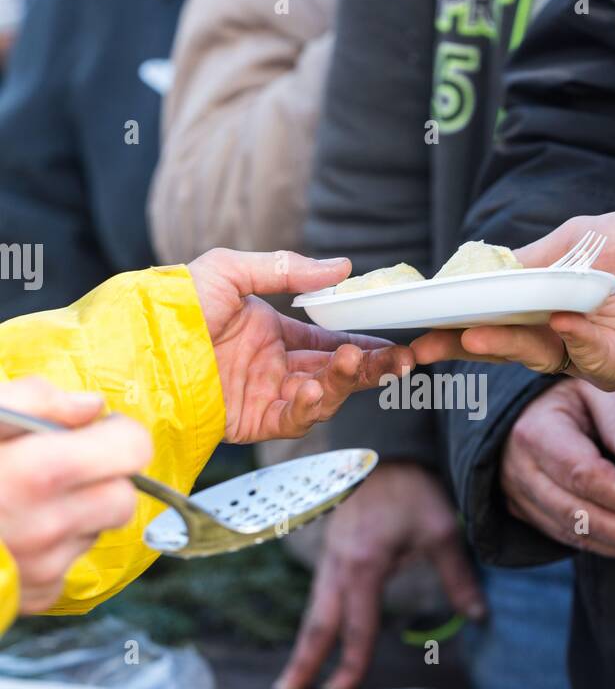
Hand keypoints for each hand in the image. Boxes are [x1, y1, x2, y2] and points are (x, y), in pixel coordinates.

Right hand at [0, 378, 151, 613]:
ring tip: (28, 499)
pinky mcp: (36, 594)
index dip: (116, 433)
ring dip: (78, 512)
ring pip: (98, 530)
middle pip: (123, 496)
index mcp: (37, 473)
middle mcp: (48, 527)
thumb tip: (90, 406)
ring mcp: (43, 567)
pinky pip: (70, 563)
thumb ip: (32, 400)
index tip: (92, 431)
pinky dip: (55, 546)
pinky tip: (17, 532)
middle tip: (64, 466)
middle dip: (103, 477)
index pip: (131, 449)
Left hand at [188, 248, 414, 442]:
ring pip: (323, 395)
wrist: (140, 345)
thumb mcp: (229, 271)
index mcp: (272, 332)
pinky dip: (311, 406)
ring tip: (356, 363)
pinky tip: (316, 388)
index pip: (329, 339)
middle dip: (370, 367)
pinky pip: (294, 419)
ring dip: (345, 382)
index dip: (363, 342)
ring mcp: (264, 395)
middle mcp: (273, 365)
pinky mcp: (252, 422)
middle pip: (335, 371)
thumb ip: (286, 269)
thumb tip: (342, 267)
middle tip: (400, 362)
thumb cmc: (175, 304)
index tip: (394, 341)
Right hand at [274, 462, 485, 688]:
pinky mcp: (332, 550)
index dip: (351, 662)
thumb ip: (457, 577)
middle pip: (318, 624)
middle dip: (303, 663)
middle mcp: (339, 565)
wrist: (381, 447)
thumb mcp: (440, 531)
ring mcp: (331, 557)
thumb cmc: (410, 487)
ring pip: (315, 610)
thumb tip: (478, 616)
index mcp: (364, 565)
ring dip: (305, 645)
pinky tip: (317, 635)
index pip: (357, 626)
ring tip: (293, 678)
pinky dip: (316, 620)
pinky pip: (320, 593)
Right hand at [412, 211, 614, 390]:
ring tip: (474, 336)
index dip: (452, 321)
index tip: (417, 324)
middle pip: (500, 343)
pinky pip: (587, 359)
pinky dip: (576, 339)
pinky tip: (564, 320)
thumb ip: (528, 263)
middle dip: (461, 344)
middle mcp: (553, 331)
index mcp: (537, 302)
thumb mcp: (573, 241)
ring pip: (535, 355)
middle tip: (427, 344)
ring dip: (504, 346)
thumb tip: (475, 277)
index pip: (487, 315)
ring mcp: (581, 353)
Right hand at [501, 380, 614, 567]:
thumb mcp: (599, 389)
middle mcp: (520, 469)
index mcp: (536, 432)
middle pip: (576, 513)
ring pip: (571, 533)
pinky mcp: (524, 511)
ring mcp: (518, 494)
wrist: (528, 404)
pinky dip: (604, 547)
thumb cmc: (571, 391)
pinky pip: (565, 537)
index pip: (583, 474)